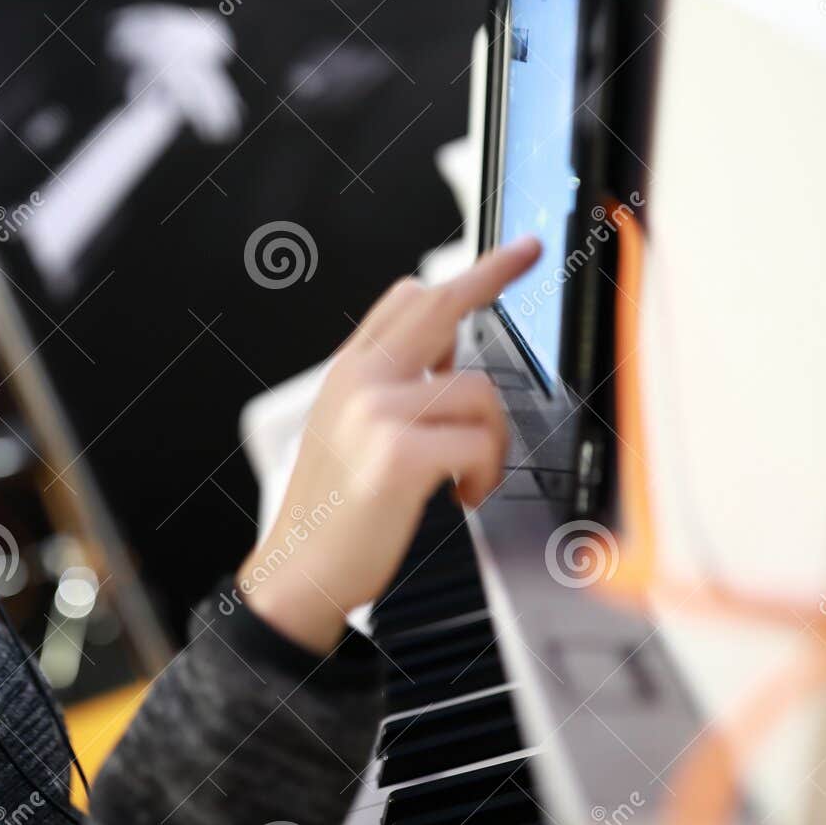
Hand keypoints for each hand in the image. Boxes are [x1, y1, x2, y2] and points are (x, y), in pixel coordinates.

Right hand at [236, 237, 541, 654]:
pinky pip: (477, 443)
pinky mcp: (396, 454)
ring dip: (492, 443)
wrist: (298, 571)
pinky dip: (483, 474)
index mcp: (349, 374)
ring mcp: (375, 413)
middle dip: (492, 274)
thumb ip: (390, 387)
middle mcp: (359, 381)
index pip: (408, 299)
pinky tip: (460, 494)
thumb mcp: (348, 431)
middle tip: (527, 254)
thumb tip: (447, 358)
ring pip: (478, 393)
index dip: (467, 274)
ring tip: (468, 477)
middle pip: (437, 306)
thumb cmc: (333, 511)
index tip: (509, 253)